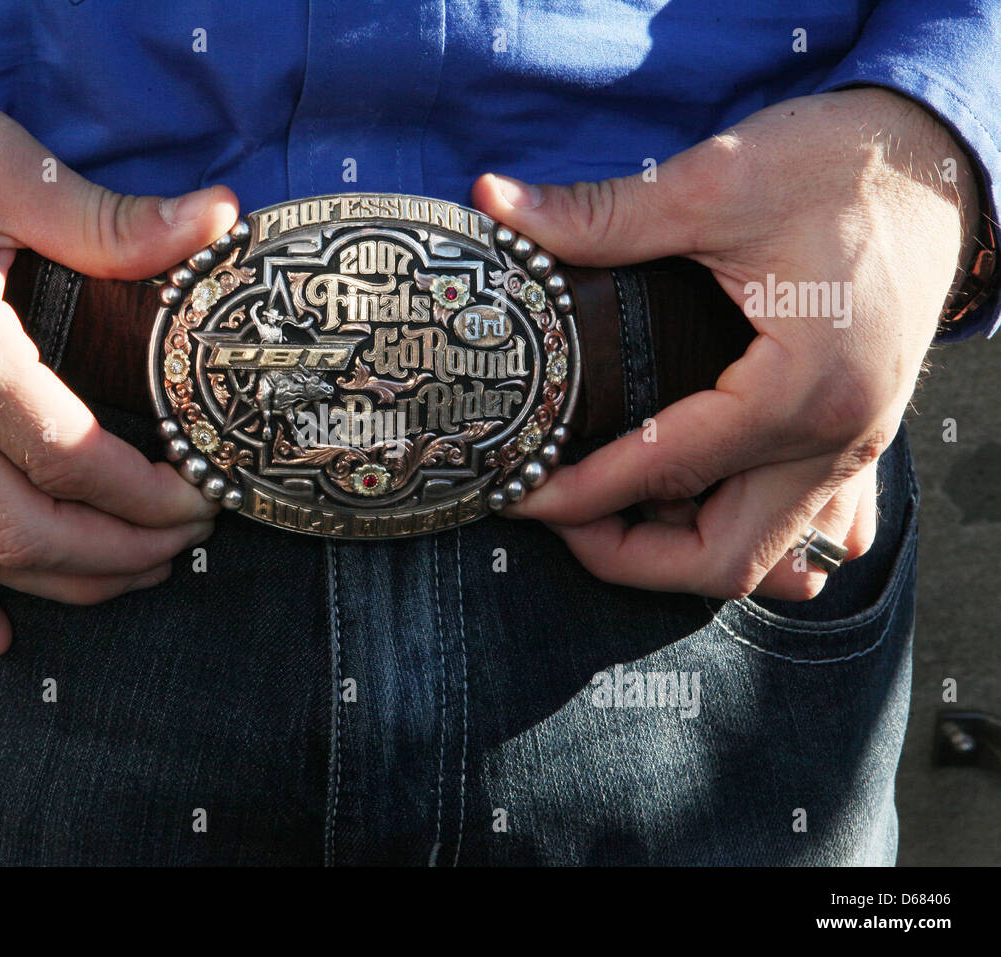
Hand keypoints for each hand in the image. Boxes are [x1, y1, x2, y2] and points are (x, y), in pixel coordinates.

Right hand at [0, 63, 238, 654]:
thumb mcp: (8, 165)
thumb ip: (114, 220)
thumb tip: (220, 217)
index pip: (68, 457)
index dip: (146, 494)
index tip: (203, 497)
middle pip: (24, 527)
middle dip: (119, 551)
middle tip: (188, 542)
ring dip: (59, 580)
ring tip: (134, 573)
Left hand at [472, 87, 979, 600]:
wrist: (937, 162)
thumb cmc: (844, 167)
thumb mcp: (717, 182)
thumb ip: (604, 213)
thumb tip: (495, 203)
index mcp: (802, 388)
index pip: (669, 473)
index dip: (577, 494)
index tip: (515, 491)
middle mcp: (838, 440)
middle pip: (725, 561)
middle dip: (627, 555)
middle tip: (558, 512)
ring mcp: (854, 449)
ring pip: (770, 559)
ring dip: (684, 551)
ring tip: (611, 505)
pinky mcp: (853, 439)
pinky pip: (801, 527)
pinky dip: (740, 528)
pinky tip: (687, 493)